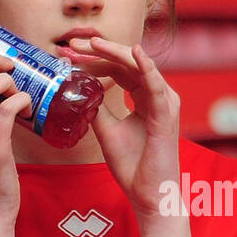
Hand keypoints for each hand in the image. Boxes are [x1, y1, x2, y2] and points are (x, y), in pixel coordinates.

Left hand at [59, 37, 180, 216]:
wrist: (148, 194)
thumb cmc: (133, 164)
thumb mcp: (106, 130)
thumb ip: (96, 109)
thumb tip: (79, 93)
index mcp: (144, 97)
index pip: (119, 69)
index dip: (95, 59)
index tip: (70, 54)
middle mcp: (157, 95)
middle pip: (127, 63)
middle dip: (100, 51)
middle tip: (74, 43)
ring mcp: (164, 102)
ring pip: (139, 68)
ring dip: (115, 53)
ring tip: (93, 43)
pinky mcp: (166, 114)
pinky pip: (156, 86)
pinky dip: (146, 67)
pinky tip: (134, 53)